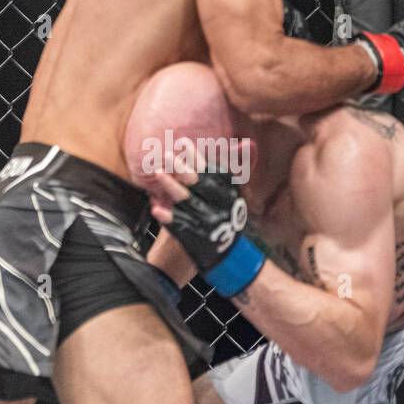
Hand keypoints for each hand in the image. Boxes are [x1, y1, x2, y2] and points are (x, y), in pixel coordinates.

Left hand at [147, 151, 263, 297]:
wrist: (228, 260)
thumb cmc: (226, 222)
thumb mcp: (232, 198)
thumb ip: (232, 172)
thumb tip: (248, 143)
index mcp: (227, 195)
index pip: (211, 171)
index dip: (197, 157)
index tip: (183, 143)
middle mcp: (218, 207)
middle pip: (197, 184)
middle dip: (181, 167)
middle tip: (165, 153)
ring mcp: (206, 224)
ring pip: (186, 202)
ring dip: (171, 187)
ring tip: (157, 173)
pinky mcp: (194, 239)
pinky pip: (179, 226)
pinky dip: (168, 217)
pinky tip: (155, 209)